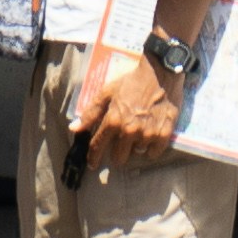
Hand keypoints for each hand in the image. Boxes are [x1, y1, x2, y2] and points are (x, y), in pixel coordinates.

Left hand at [72, 44, 180, 172]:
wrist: (160, 73)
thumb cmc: (131, 82)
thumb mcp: (107, 93)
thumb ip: (91, 113)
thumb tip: (74, 129)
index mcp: (112, 121)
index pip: (98, 146)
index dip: (93, 157)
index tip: (93, 164)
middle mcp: (129, 131)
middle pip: (119, 157)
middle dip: (117, 152)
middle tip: (121, 143)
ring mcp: (147, 134)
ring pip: (137, 153)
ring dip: (136, 146)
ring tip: (139, 133)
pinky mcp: (163, 134)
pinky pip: (153, 153)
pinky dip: (151, 148)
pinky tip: (151, 137)